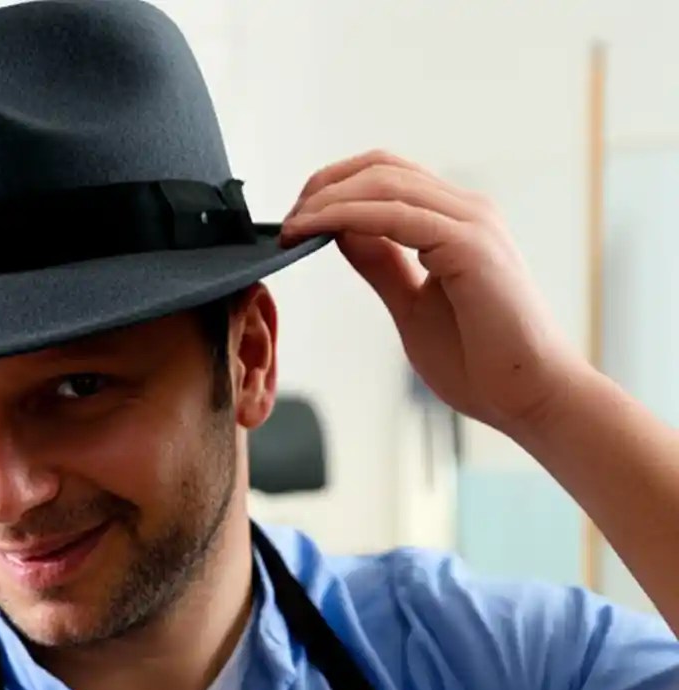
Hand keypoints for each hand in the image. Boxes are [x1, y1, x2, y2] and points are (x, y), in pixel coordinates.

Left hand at [280, 149, 590, 434]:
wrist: (529, 397)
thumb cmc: (479, 360)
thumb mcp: (410, 302)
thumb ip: (381, 263)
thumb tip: (341, 232)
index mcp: (455, 220)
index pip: (385, 175)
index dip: (332, 187)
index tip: (294, 220)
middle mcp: (467, 211)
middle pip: (380, 168)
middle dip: (322, 187)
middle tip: (284, 222)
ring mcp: (473, 223)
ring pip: (384, 183)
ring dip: (326, 200)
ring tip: (291, 227)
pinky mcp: (472, 246)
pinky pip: (396, 215)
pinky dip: (347, 217)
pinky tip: (316, 232)